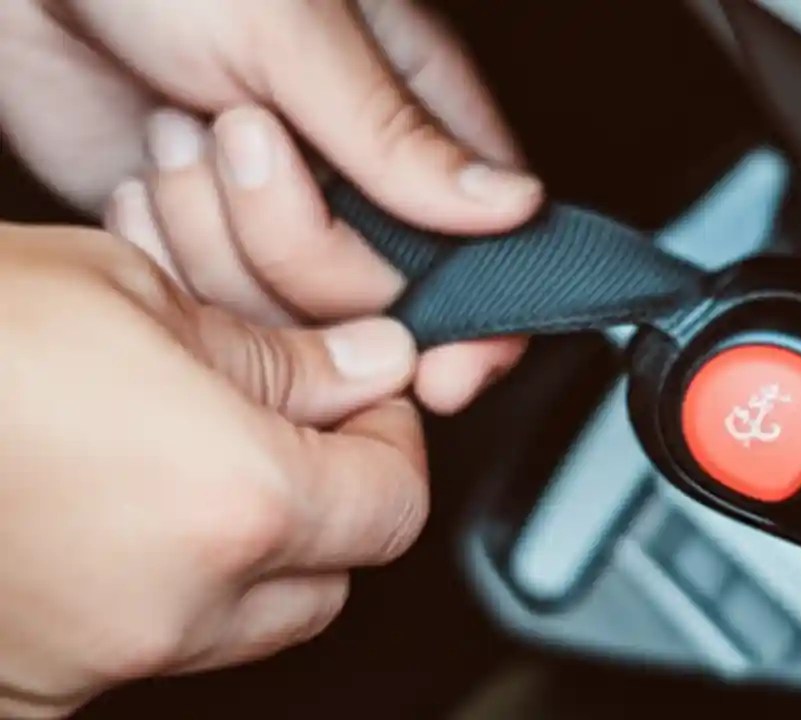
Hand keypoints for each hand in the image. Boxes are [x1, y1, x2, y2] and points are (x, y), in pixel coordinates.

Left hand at [0, 0, 541, 412]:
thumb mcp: (301, 33)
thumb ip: (403, 139)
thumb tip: (513, 206)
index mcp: (415, 119)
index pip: (488, 249)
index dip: (477, 321)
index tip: (445, 371)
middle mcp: (357, 184)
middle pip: (378, 300)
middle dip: (298, 242)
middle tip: (242, 137)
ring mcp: (279, 224)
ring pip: (291, 319)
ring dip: (218, 235)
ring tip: (182, 131)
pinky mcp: (204, 248)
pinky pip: (212, 310)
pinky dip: (169, 253)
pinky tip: (152, 172)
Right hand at [0, 221, 426, 717]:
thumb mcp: (132, 296)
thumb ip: (278, 354)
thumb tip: (368, 367)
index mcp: (232, 503)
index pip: (393, 502)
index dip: (390, 442)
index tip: (363, 399)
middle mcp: (175, 608)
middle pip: (333, 576)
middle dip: (331, 502)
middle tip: (288, 426)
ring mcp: (96, 661)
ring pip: (245, 623)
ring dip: (249, 550)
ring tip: (186, 458)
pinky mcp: (31, 686)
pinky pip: (147, 647)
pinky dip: (160, 588)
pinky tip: (107, 510)